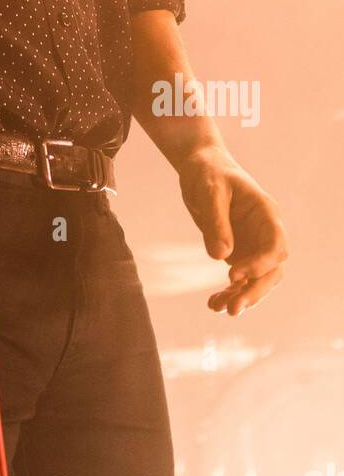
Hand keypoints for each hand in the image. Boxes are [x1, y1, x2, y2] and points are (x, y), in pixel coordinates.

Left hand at [177, 146, 288, 315]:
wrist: (201, 167)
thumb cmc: (208, 172)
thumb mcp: (209, 191)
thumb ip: (216, 221)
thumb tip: (220, 256)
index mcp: (265, 213)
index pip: (275, 246)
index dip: (260, 264)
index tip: (232, 274)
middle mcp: (264, 232)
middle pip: (272, 270)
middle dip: (255, 291)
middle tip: (233, 308)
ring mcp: (253, 244)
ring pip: (258, 279)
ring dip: (242, 296)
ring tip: (219, 308)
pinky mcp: (239, 252)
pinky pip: (240, 279)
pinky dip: (229, 293)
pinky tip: (213, 303)